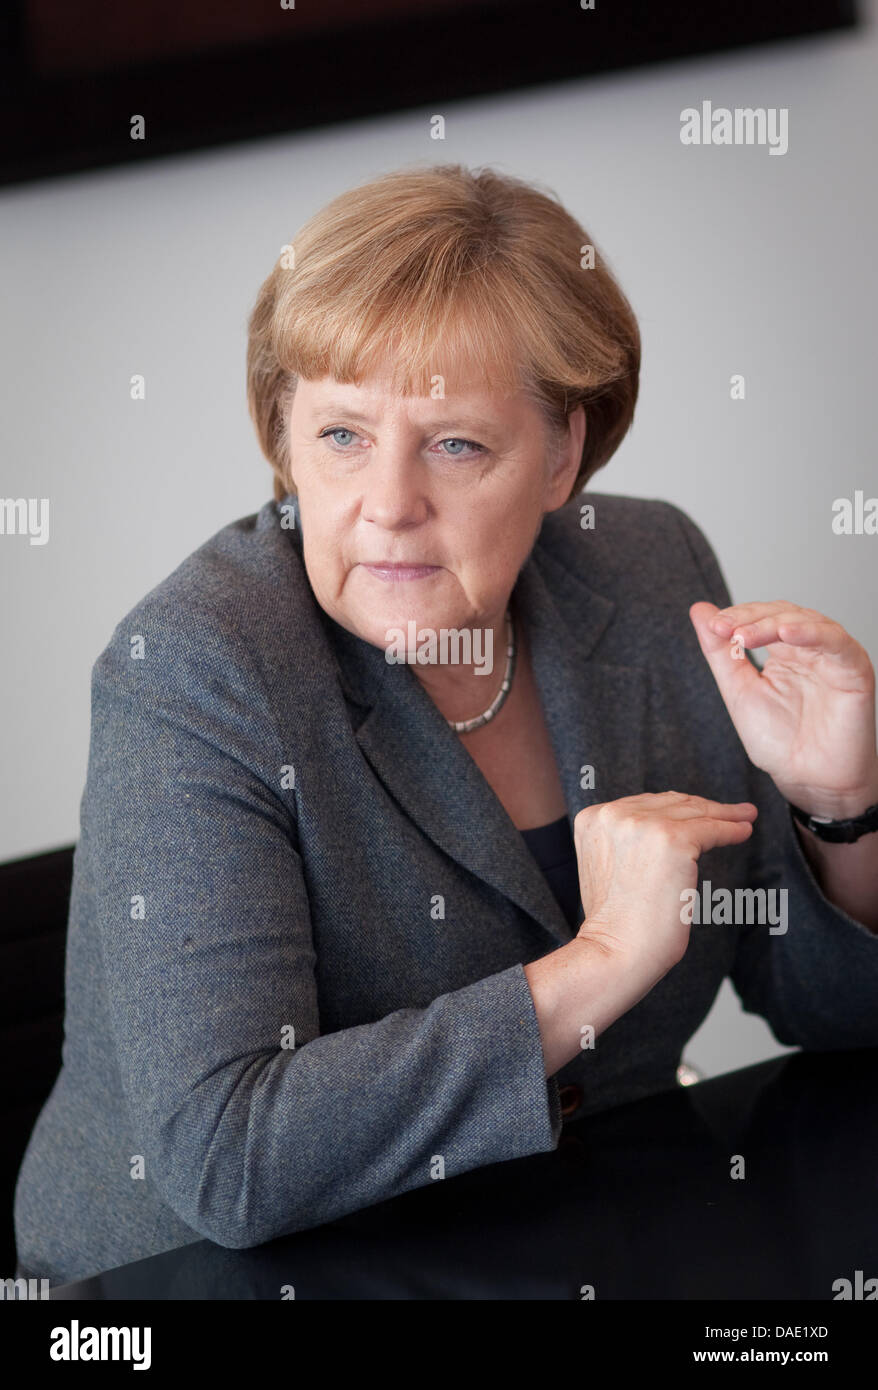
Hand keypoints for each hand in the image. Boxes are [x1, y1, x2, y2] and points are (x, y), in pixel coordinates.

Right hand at [573, 791, 756, 989]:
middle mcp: (614, 814)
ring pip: (693, 813)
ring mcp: (643, 824)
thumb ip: (627, 842)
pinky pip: (711, 829)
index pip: (644, 804)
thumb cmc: (615, 924)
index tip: (699, 810)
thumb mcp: (609, 867)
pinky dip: (731, 829)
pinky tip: (744, 830)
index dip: (676, 807)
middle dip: (703, 806)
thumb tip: (671, 832)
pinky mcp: (673, 840)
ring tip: (744, 817)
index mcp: (593, 818)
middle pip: (670, 802)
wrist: (615, 952)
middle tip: (733, 810)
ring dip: (723, 814)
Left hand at [690, 600, 877, 819]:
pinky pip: (836, 642)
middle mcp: (808, 649)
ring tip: (747, 634)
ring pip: (807, 622)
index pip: (760, 618)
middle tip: (726, 628)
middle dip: (751, 618)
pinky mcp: (854, 668)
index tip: (713, 624)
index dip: (737, 616)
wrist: (809, 780)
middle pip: (781, 614)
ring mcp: (832, 657)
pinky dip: (812, 633)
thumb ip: (721, 653)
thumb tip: (699, 610)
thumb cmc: (780, 742)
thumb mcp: (740, 692)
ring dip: (774, 624)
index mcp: (783, 653)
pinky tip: (787, 634)